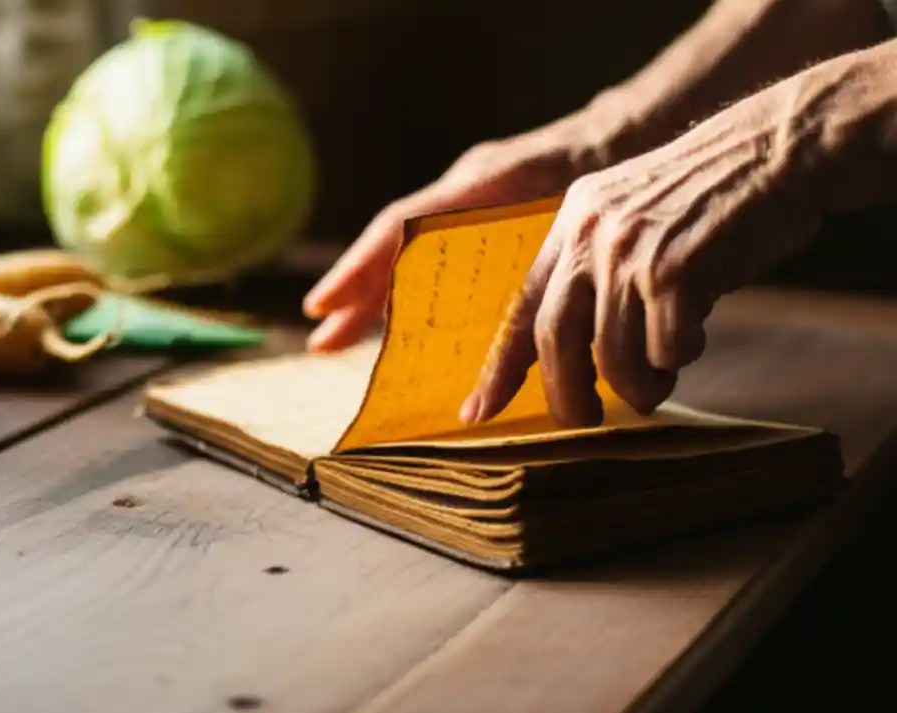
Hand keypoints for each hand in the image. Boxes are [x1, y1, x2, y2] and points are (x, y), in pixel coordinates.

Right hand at [303, 113, 620, 351]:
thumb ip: (541, 254)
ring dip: (378, 299)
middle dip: (356, 296)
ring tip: (345, 340)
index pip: (401, 227)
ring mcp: (469, 210)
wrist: (627, 135)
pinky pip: (438, 261)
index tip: (322, 308)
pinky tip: (407, 329)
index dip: (360, 271)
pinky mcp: (485, 226)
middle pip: (395, 249)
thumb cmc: (603, 166)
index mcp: (477, 187)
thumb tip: (516, 318)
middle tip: (321, 341)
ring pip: (412, 257)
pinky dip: (416, 294)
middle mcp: (463, 198)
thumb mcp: (574, 209)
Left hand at [462, 79, 822, 427]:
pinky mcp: (676, 270)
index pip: (520, 308)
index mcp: (570, 224)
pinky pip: (666, 349)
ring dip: (637, 387)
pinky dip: (679, 358)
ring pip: (612, 357)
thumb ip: (596, 267)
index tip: (477, 411)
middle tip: (585, 422)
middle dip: (567, 397)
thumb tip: (575, 349)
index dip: (499, 368)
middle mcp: (590, 237)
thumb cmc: (709, 194)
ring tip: (657, 384)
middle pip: (555, 340)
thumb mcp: (629, 213)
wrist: (775, 147)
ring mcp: (631, 252)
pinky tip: (694, 340)